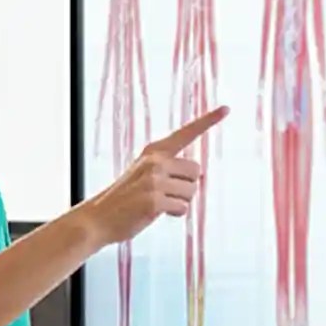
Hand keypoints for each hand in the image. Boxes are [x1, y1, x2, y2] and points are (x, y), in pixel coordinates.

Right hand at [81, 106, 229, 246]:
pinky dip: (174, 214)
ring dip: (179, 202)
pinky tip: (155, 213)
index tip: (227, 108)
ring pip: (192, 192)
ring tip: (157, 203)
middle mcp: (155, 162)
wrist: (98, 217)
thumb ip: (168, 167)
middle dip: (186, 186)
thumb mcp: (144, 172)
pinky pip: (183, 208)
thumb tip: (198, 174)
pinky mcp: (154, 201)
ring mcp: (154, 180)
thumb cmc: (125, 197)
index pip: (186, 133)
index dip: (208, 120)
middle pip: (196, 172)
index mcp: (153, 151)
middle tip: (164, 193)